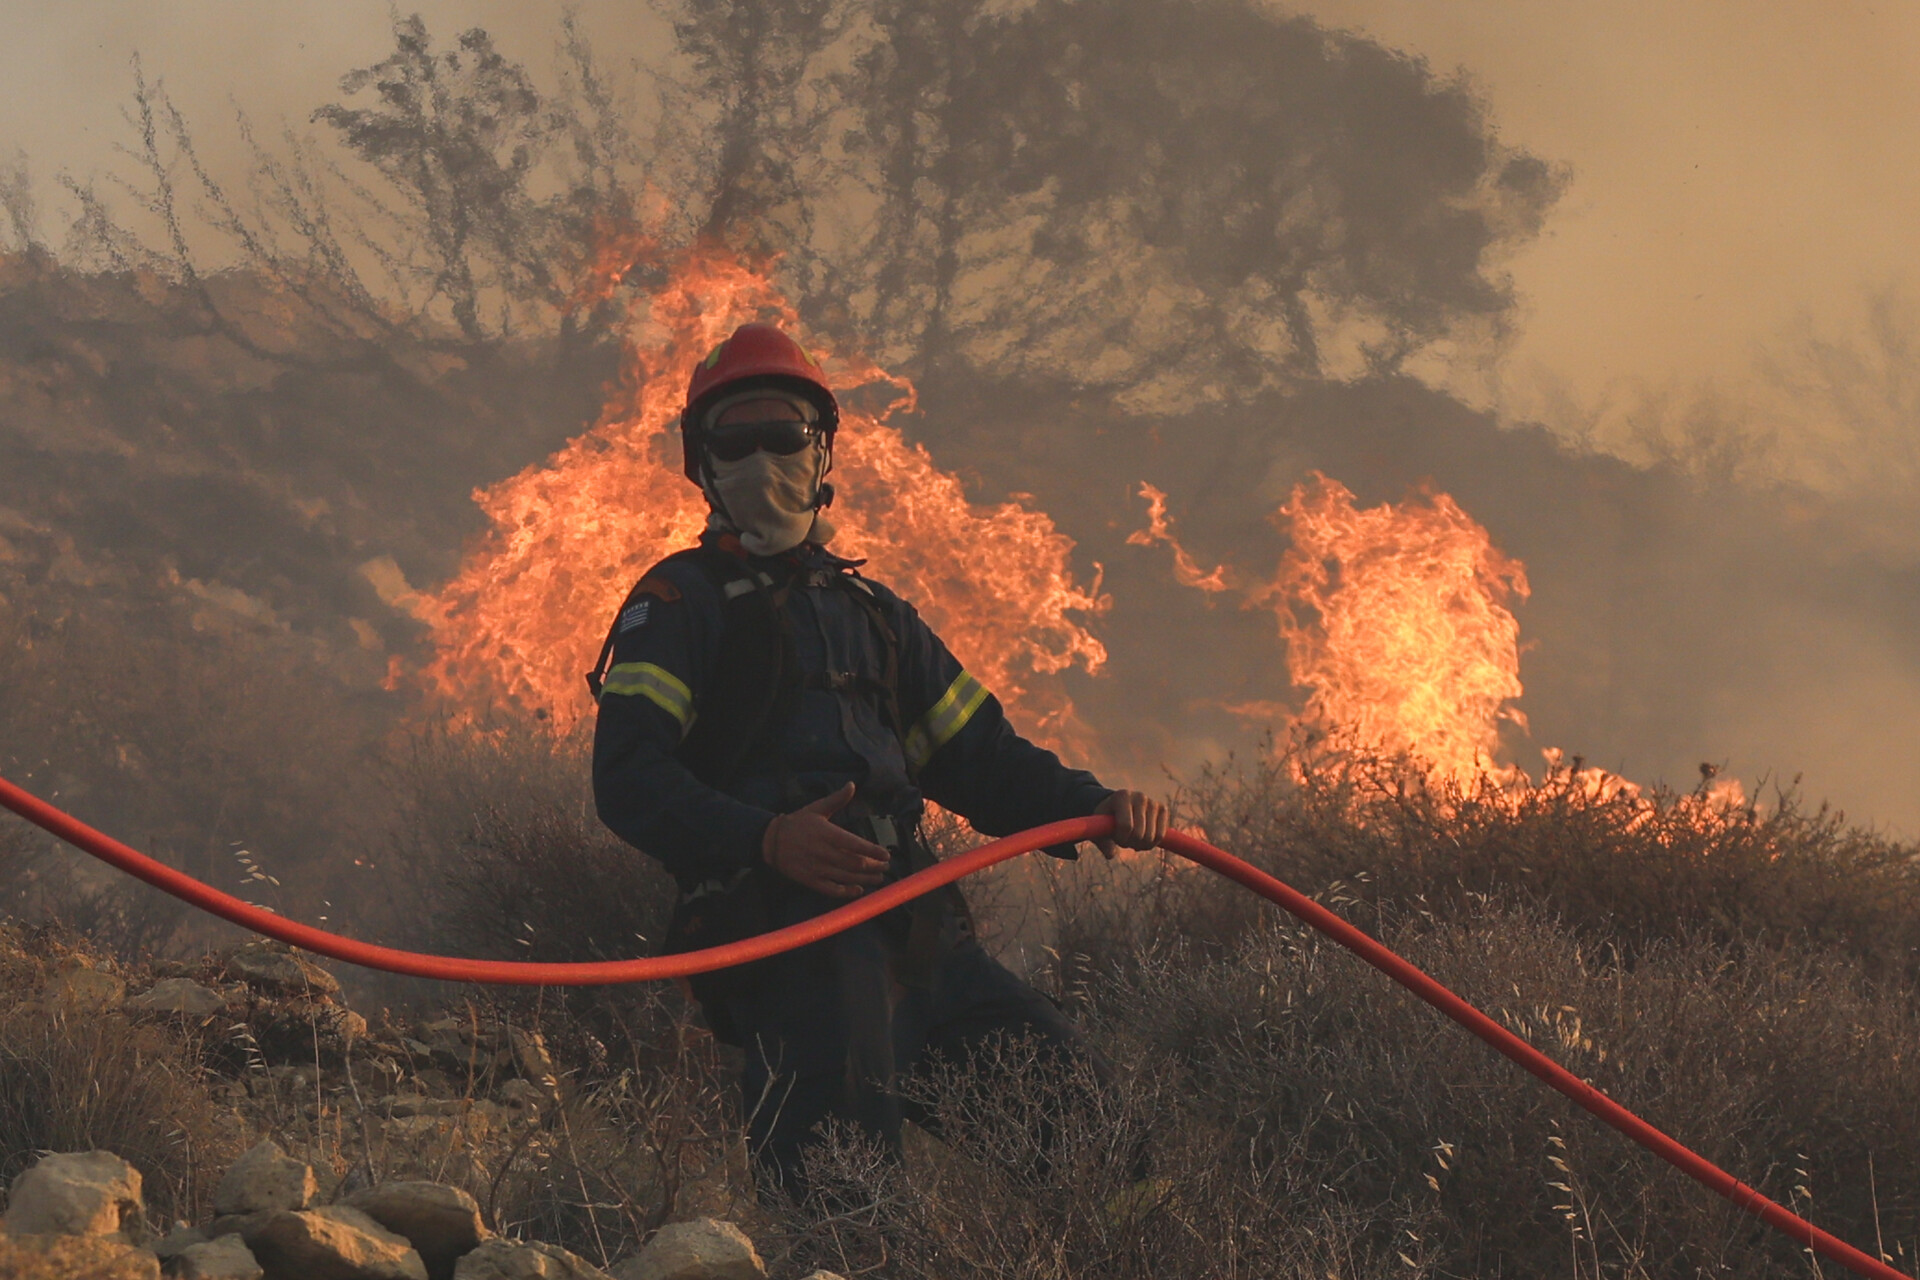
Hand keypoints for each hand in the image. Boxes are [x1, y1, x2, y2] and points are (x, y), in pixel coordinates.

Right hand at [761, 782, 891, 897]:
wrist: (771, 841)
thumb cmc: (797, 823)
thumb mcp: (817, 808)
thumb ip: (837, 799)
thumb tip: (852, 785)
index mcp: (828, 834)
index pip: (856, 844)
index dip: (873, 851)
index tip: (886, 854)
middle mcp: (824, 852)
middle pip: (855, 863)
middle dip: (874, 866)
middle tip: (885, 867)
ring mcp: (817, 868)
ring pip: (847, 877)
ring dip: (866, 879)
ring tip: (878, 878)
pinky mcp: (811, 880)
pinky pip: (832, 890)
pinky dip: (846, 892)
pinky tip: (858, 890)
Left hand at [1092, 790, 1170, 859]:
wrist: (1118, 806)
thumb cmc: (1106, 818)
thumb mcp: (1099, 829)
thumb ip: (1103, 842)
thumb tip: (1110, 855)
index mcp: (1122, 797)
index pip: (1126, 826)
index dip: (1120, 838)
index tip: (1115, 837)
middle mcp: (1140, 797)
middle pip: (1139, 833)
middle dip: (1130, 843)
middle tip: (1124, 838)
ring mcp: (1153, 802)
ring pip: (1151, 837)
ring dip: (1140, 845)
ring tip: (1133, 838)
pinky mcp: (1163, 809)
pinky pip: (1160, 835)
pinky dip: (1151, 843)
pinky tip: (1143, 838)